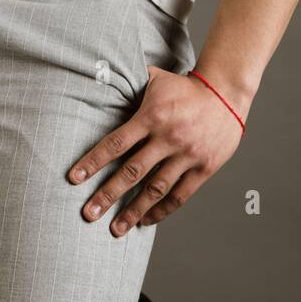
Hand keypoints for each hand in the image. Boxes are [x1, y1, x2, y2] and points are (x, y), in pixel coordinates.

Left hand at [67, 66, 243, 233]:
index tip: (74, 178)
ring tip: (116, 229)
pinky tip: (146, 221)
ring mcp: (187, 155)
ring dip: (134, 210)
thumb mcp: (156, 78)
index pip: (116, 143)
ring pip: (156, 189)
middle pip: (132, 172)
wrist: (226, 93)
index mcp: (152, 116)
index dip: (94, 161)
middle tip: (89, 214)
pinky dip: (162, 210)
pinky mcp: (204, 168)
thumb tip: (100, 73)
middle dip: (108, 194)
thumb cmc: (184, 87)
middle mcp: (168, 138)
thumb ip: (129, 83)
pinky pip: (180, 195)